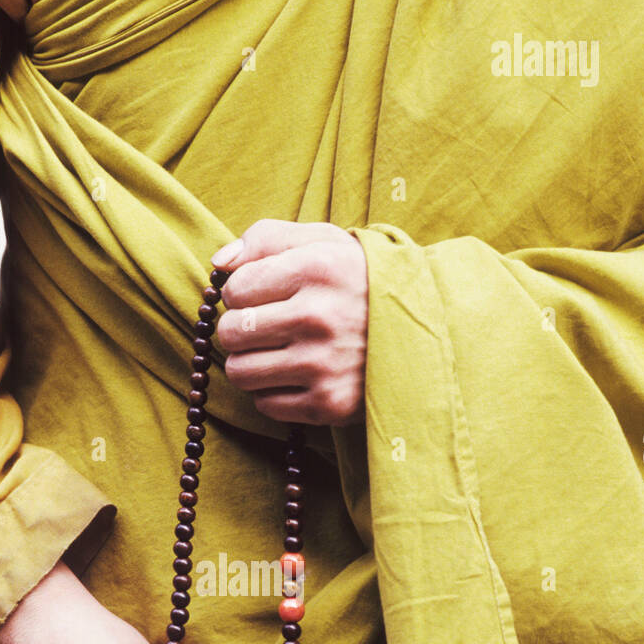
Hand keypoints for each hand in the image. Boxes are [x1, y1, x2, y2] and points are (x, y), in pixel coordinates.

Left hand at [212, 219, 367, 425]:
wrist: (425, 330)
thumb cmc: (359, 281)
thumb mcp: (325, 242)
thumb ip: (267, 238)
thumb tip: (219, 263)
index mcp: (317, 267)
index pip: (235, 289)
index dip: (242, 292)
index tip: (263, 295)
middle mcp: (319, 317)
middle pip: (232, 332)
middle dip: (241, 329)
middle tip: (266, 326)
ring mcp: (324, 365)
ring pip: (241, 372)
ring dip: (250, 364)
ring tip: (277, 352)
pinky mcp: (328, 404)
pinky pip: (266, 404)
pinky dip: (274, 393)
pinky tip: (298, 376)